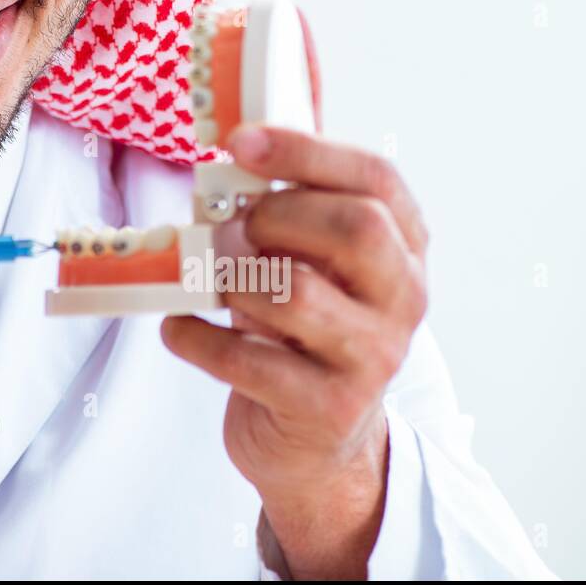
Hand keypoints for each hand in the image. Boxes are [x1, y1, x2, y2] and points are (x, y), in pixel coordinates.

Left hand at [160, 124, 428, 577]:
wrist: (316, 442)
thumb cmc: (302, 329)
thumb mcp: (311, 262)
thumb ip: (289, 211)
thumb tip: (230, 158)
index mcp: (404, 248)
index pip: (377, 179)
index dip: (305, 151)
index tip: (240, 141)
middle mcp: (403, 300)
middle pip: (358, 229)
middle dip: (279, 214)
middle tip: (236, 226)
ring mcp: (372, 359)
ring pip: (296, 292)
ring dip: (235, 278)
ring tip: (216, 282)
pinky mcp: (328, 409)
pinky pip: (249, 358)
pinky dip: (197, 336)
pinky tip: (181, 327)